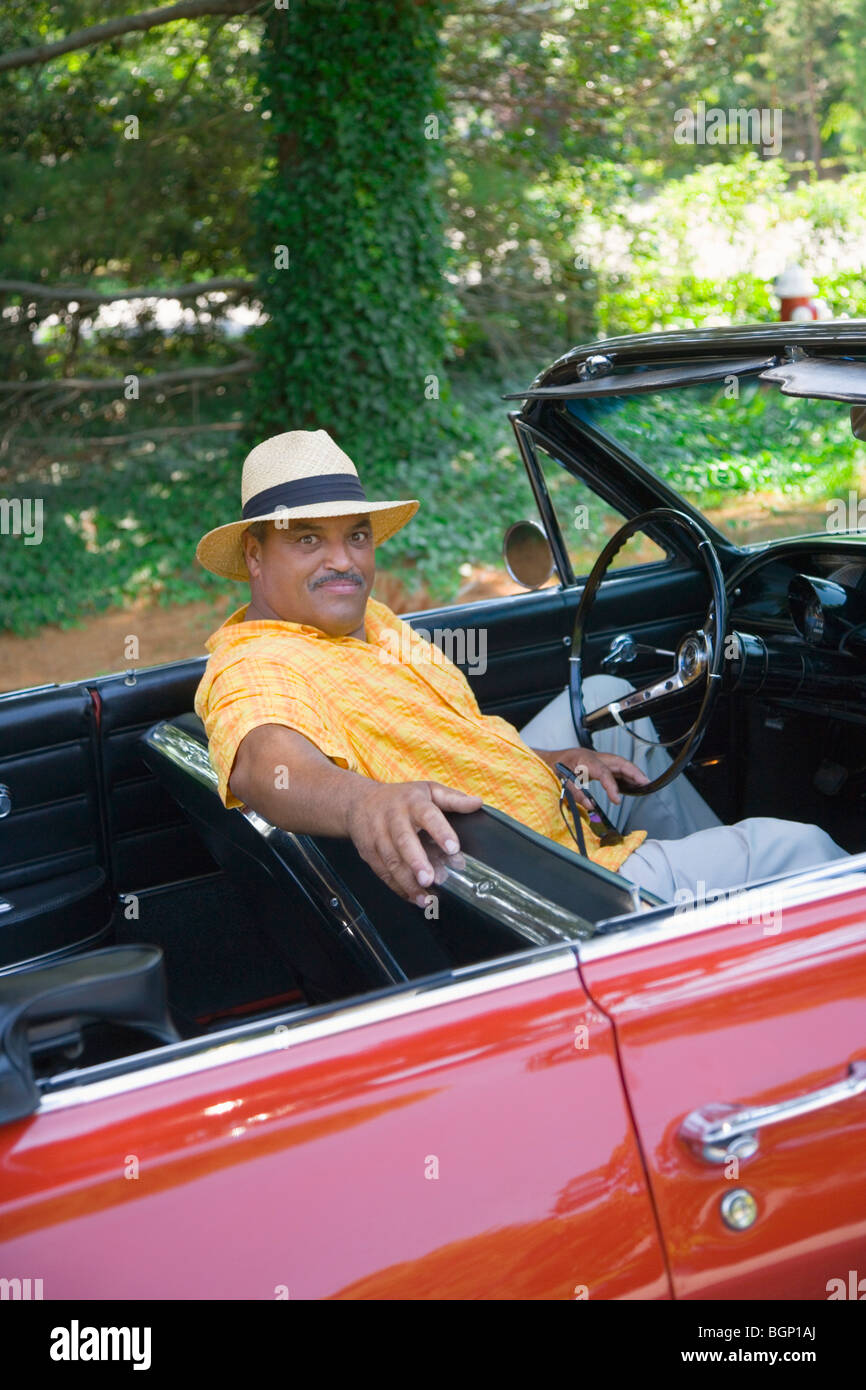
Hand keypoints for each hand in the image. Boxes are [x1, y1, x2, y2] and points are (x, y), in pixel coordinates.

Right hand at [345, 780, 482, 906]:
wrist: (357, 802)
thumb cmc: (400, 798)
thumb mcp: (428, 791)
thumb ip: (452, 799)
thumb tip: (477, 803)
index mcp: (412, 802)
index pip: (428, 815)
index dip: (440, 831)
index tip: (453, 848)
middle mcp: (393, 818)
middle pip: (404, 841)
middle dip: (416, 862)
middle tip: (430, 879)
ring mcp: (378, 836)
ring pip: (392, 861)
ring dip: (408, 882)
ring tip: (425, 899)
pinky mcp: (369, 853)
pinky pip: (383, 873)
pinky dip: (398, 887)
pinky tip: (413, 897)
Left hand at [535, 746, 649, 811]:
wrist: (549, 759)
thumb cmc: (554, 766)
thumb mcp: (561, 779)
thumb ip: (576, 792)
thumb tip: (590, 805)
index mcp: (584, 759)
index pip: (603, 772)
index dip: (612, 786)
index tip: (616, 800)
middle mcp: (594, 756)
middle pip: (619, 762)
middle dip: (634, 772)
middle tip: (646, 784)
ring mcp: (598, 759)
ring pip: (620, 764)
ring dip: (633, 773)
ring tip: (644, 784)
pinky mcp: (599, 764)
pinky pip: (616, 769)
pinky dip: (626, 776)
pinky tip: (632, 785)